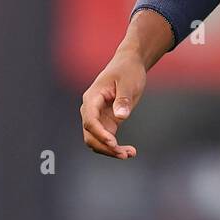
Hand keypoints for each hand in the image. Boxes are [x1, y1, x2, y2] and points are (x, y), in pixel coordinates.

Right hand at [79, 44, 146, 158]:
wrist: (129, 64)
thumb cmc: (128, 71)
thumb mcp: (128, 83)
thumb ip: (123, 99)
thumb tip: (121, 117)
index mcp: (92, 98)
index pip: (90, 120)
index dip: (99, 133)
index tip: (113, 142)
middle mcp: (90, 109)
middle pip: (90, 135)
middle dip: (105, 147)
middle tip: (124, 154)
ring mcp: (97, 117)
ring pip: (96, 140)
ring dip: (109, 150)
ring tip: (130, 154)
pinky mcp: (106, 122)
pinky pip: (106, 139)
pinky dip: (115, 147)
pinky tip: (130, 151)